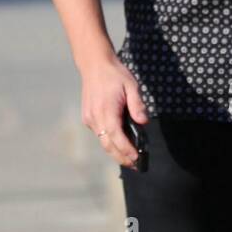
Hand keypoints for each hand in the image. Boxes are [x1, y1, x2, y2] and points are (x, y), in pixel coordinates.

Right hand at [80, 51, 147, 168]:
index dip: (126, 150)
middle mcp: (95, 117)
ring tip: (130, 159)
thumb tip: (144, 122)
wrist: (94, 64)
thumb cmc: (115, 74)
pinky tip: (120, 144)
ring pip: (103, 141)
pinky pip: (99, 134)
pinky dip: (109, 141)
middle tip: (135, 166)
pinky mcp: (87, 117)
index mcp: (106, 110)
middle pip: (108, 145)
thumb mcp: (131, 86)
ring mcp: (89, 118)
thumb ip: (137, 105)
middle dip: (121, 157)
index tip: (136, 159)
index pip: (116, 137)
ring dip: (115, 151)